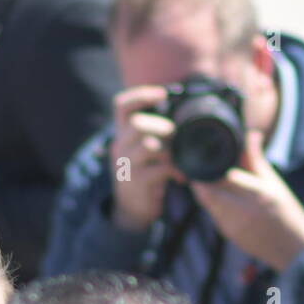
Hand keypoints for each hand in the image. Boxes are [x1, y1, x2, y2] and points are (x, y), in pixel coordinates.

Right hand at [110, 85, 184, 231]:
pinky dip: (176, 171)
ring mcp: (126, 166)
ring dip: (170, 150)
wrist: (132, 210)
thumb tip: (184, 113)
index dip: (141, 95)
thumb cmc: (145, 174)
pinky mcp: (137, 183)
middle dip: (161, 127)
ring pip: (149, 146)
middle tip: (175, 137)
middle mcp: (120, 147)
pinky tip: (181, 177)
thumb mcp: (144, 151)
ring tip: (179, 160)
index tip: (163, 93)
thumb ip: (156, 133)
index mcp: (122, 135)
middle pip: (136, 124)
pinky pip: (160, 169)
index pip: (122, 106)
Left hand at [190, 129, 303, 271]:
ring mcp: (234, 224)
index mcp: (258, 193)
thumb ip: (256, 160)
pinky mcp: (229, 234)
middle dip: (201, 179)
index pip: (224, 176)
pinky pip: (213, 214)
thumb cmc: (287, 213)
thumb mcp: (274, 184)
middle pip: (207, 191)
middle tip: (202, 168)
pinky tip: (219, 199)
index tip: (206, 156)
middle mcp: (244, 209)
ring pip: (207, 203)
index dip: (209, 166)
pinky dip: (212, 204)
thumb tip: (251, 134)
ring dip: (205, 191)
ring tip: (210, 181)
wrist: (293, 251)